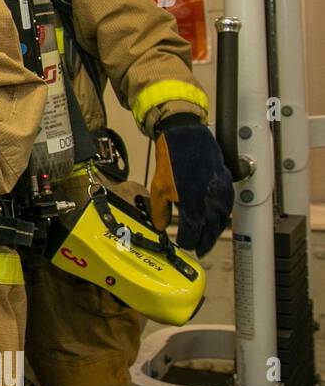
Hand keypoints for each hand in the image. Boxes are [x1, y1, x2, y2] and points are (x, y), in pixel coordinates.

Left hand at [153, 116, 233, 255]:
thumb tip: (161, 225)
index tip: (183, 244)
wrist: (185, 137)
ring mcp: (220, 192)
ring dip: (215, 230)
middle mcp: (210, 202)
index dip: (187, 241)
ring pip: (221, 219)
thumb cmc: (171, 160)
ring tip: (208, 238)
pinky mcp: (226, 183)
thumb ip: (160, 211)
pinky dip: (222, 215)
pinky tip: (217, 219)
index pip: (192, 233)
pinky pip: (227, 205)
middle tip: (199, 249)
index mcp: (193, 206)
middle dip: (204, 241)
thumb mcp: (158, 188)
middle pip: (210, 230)